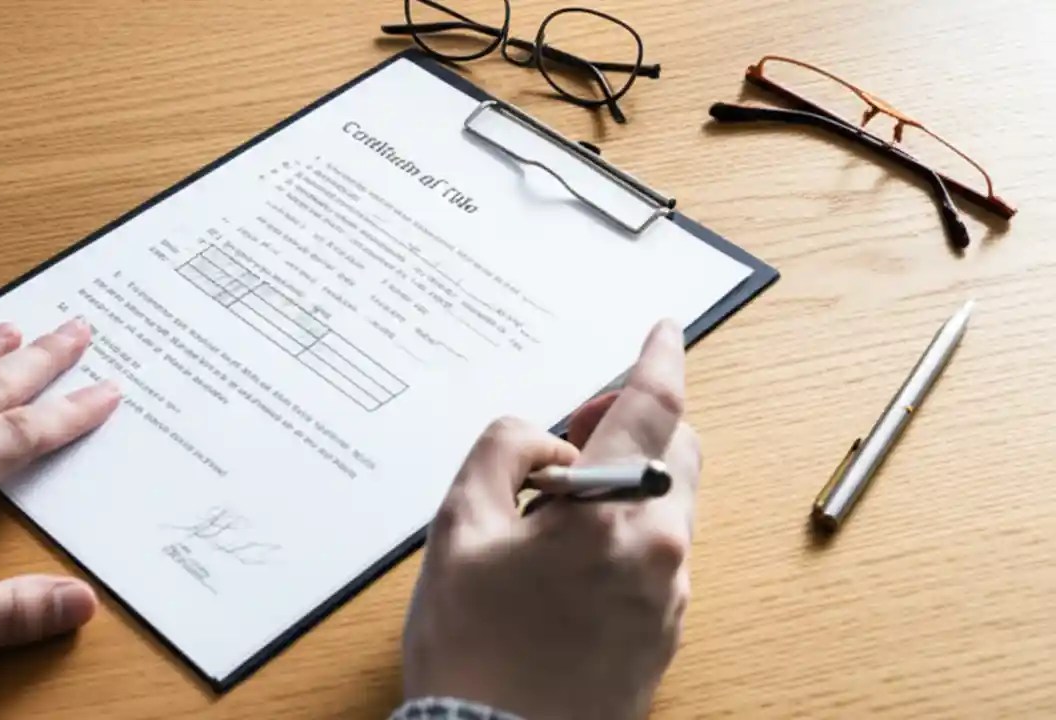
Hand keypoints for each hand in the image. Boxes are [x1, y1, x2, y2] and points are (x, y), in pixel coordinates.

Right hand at [401, 320, 698, 719]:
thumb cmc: (472, 649)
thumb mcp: (458, 528)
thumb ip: (502, 453)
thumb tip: (545, 442)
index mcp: (613, 516)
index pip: (654, 407)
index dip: (660, 357)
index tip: (664, 331)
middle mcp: (661, 553)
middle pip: (676, 452)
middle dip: (635, 426)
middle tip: (575, 435)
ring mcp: (670, 598)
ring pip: (670, 505)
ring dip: (626, 484)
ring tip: (553, 517)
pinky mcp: (665, 633)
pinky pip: (660, 558)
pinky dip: (627, 534)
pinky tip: (569, 563)